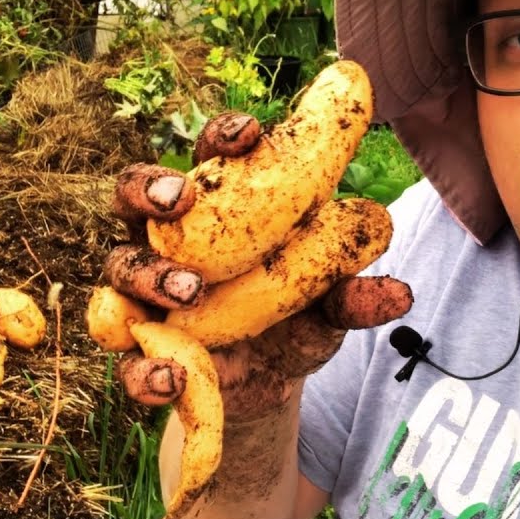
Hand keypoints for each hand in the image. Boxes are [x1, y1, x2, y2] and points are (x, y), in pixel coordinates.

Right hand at [99, 112, 411, 413]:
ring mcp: (147, 292)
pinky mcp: (143, 350)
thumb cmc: (298, 316)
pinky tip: (170, 379)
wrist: (277, 383)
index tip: (251, 135)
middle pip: (134, 193)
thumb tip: (401, 294)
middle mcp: (171, 238)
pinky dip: (143, 370)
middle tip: (178, 199)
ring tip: (187, 290)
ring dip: (148, 274)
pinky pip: (124, 359)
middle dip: (149, 188)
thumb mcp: (331, 305)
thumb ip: (354, 294)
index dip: (223, 136)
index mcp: (220, 206)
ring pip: (119, 267)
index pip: (209, 153)